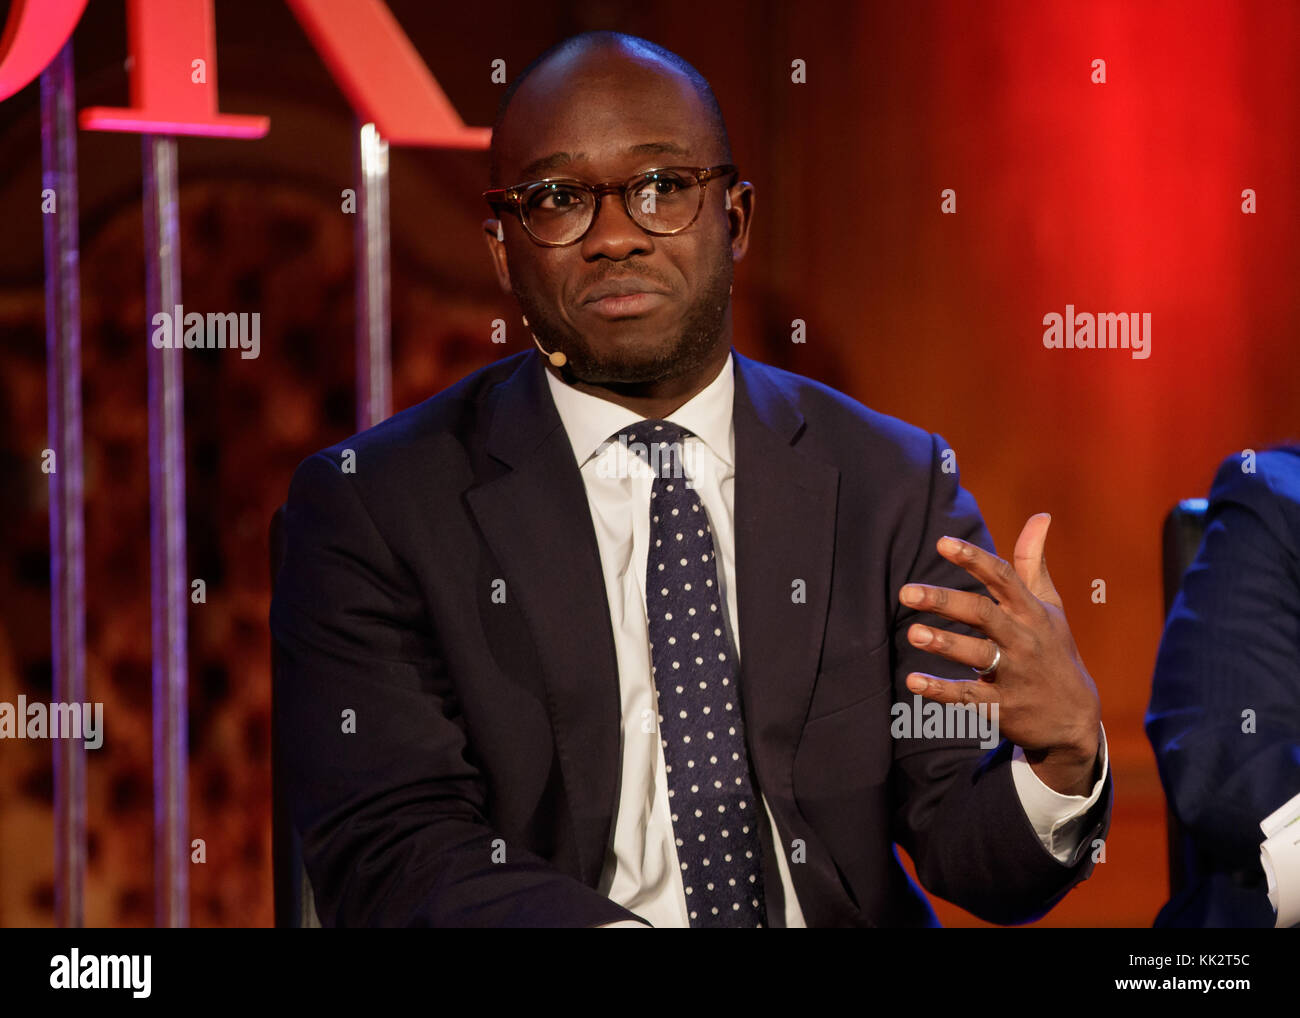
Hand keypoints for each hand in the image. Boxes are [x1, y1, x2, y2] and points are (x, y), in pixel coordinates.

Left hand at [897, 513, 1100, 795]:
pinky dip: (941, 691)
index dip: (974, 559)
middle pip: (983, 614)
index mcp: (1031, 611)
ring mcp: (1015, 674)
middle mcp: (1023, 639)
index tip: (942, 543)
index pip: (1003, 577)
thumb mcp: (1049, 605)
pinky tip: (913, 681)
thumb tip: (1040, 516)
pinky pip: (970, 697)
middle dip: (945, 602)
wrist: (1074, 717)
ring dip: (944, 644)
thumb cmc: (1053, 649)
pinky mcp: (1004, 706)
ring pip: (977, 655)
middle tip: (906, 592)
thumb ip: (1033, 562)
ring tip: (912, 633)